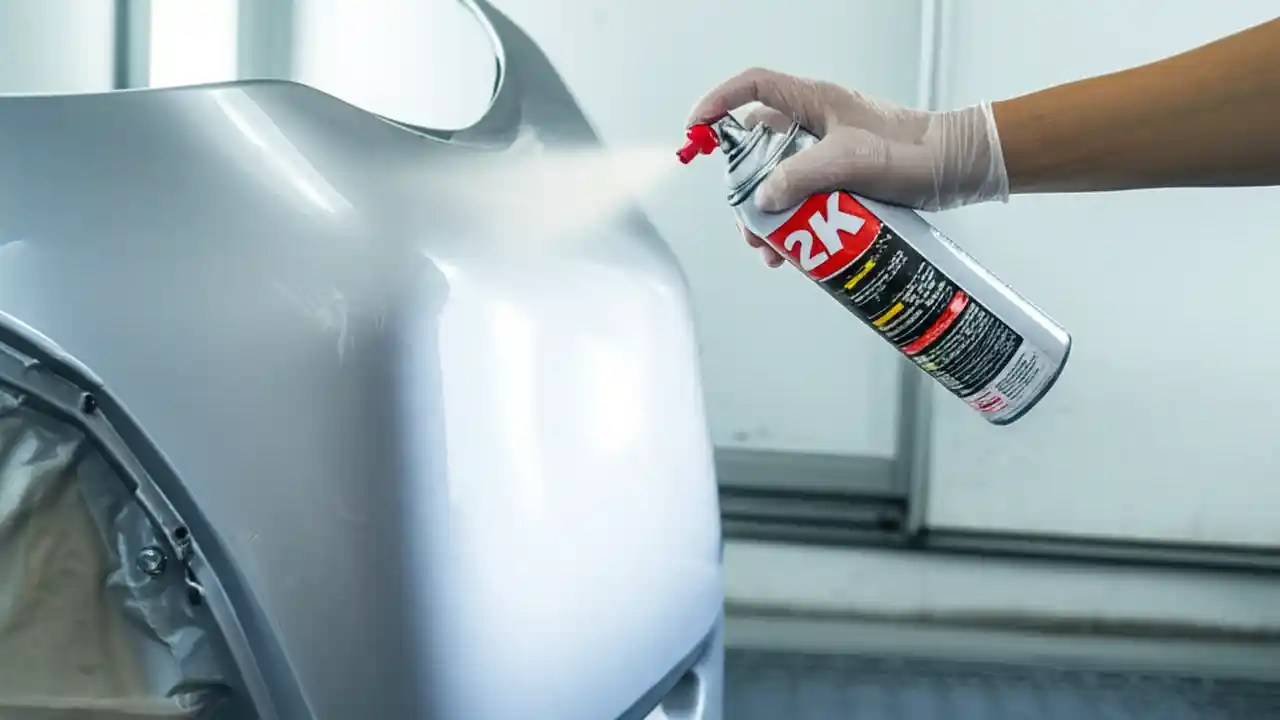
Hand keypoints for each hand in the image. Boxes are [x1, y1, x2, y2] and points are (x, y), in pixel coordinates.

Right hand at [688, 68, 1008, 266]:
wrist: (956, 169)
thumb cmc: (913, 151)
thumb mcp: (853, 161)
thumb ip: (803, 176)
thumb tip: (763, 198)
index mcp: (814, 102)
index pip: (752, 87)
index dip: (718, 103)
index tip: (694, 131)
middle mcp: (815, 123)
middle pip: (758, 148)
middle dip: (744, 187)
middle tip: (745, 220)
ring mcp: (827, 151)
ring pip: (778, 180)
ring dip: (768, 215)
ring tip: (769, 247)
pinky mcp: (840, 178)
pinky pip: (802, 198)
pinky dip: (793, 224)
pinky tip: (794, 252)